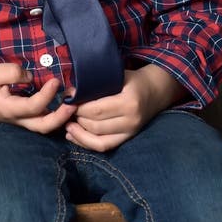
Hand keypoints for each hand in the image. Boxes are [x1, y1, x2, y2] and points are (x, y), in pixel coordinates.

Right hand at [0, 63, 74, 133]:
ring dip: (63, 116)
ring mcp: (25, 122)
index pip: (33, 106)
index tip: (56, 80)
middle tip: (74, 101)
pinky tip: (67, 102)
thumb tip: (32, 77)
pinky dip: (59, 115)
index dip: (47, 95)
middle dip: (62, 116)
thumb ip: (11, 72)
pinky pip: (46, 121)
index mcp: (9, 109)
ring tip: (74, 101)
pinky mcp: (29, 119)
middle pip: (44, 126)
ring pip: (47, 127)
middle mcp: (19, 120)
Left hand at [65, 64, 186, 151]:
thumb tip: (70, 91)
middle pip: (95, 125)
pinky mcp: (128, 138)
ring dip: (79, 133)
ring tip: (67, 124)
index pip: (97, 110)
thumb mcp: (117, 75)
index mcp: (129, 101)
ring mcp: (130, 132)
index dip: (78, 108)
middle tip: (66, 111)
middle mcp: (131, 120)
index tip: (68, 100)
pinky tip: (73, 136)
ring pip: (98, 139)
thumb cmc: (132, 80)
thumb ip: (97, 82)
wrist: (155, 91)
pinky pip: (104, 146)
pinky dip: (86, 143)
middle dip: (76, 119)